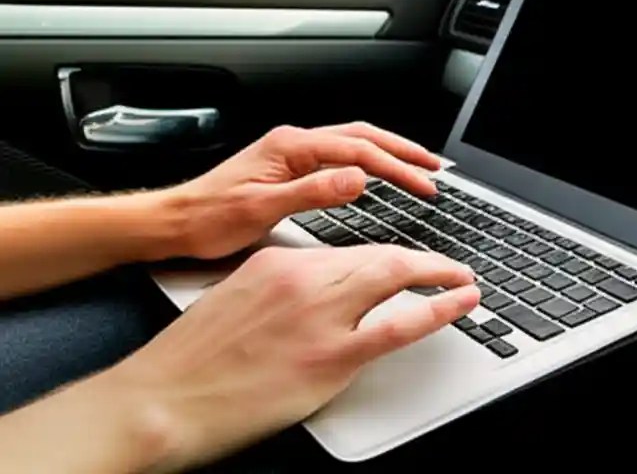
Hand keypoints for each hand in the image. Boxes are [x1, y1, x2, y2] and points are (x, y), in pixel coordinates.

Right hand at [99, 245, 478, 471]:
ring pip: (394, 277)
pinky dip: (439, 309)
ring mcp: (319, 316)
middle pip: (378, 256)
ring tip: (462, 280)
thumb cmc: (190, 362)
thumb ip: (281, 290)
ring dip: (437, 275)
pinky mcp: (331, 355)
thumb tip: (318, 293)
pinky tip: (461, 302)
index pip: (348, 249)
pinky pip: (400, 323)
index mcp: (278, 262)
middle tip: (447, 267)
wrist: (160, 400)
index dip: (386, 256)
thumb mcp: (236, 300)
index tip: (404, 261)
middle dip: (420, 260)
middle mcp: (303, 278)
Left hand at [160, 122, 442, 259]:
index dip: (396, 166)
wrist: (174, 223)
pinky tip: (376, 174)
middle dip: (402, 150)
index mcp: (290, 147)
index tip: (423, 183)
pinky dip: (367, 162)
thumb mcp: (263, 208)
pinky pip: (338, 156)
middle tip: (434, 167)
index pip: (358, 151)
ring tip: (416, 166)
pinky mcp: (288, 167)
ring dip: (387, 153)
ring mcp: (290, 153)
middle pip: (362, 137)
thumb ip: (313, 192)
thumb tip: (357, 179)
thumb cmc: (208, 218)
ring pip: (352, 144)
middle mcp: (292, 143)